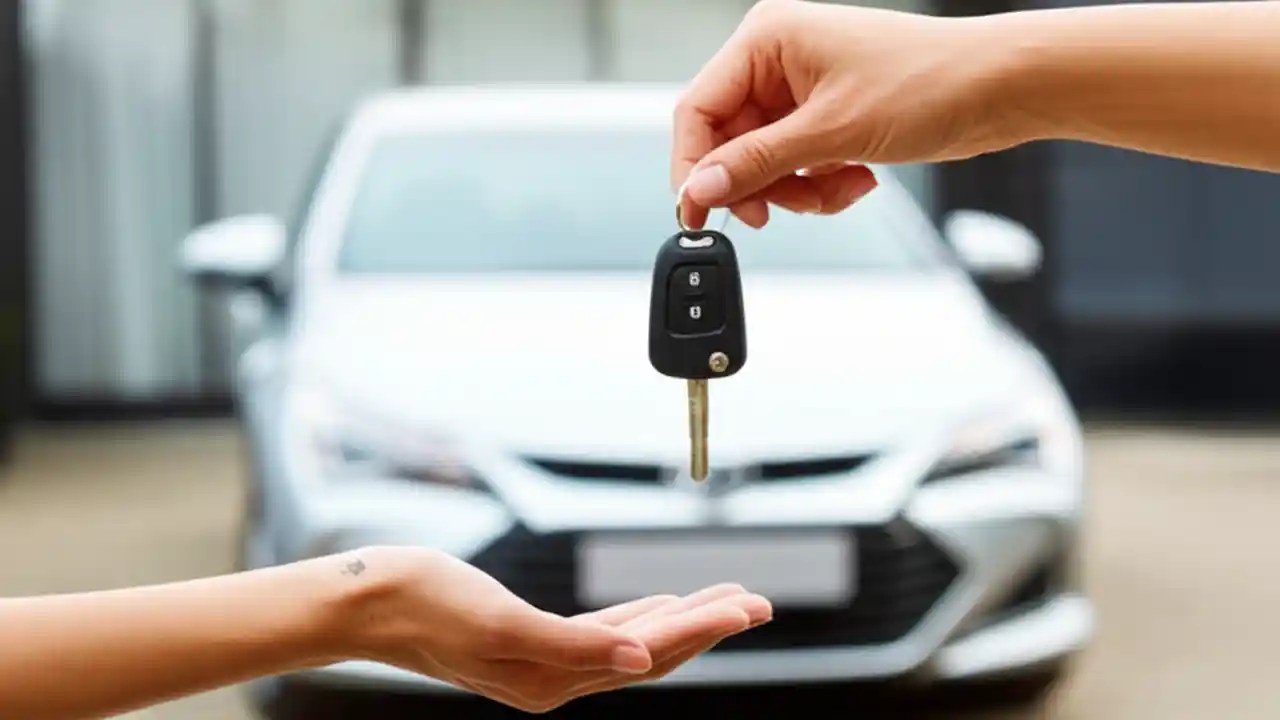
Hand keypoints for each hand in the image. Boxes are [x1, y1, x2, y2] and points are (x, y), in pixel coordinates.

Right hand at [338, 546, 770, 712]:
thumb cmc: (428, 604)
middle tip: (758, 602)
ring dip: (681, 620)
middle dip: (707, 626)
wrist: (370, 601)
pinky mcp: (532, 640)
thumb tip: (639, 663)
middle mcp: (557, 679)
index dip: (702, 628)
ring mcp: (545, 663)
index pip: (650, 654)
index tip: (748, 606)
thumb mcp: (501, 624)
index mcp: (554, 679)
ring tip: (726, 599)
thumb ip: (572, 646)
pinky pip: (603, 634)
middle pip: (653, 653)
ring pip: (634, 642)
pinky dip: (639, 619)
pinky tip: (658, 606)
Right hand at [672, 0, 1017, 228]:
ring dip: (794, 189)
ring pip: (763, 162)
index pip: (699, 108)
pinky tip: (856, 179)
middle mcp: (778, 60)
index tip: (696, 213)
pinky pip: (796, 165)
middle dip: (758, 183)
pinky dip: (819, 184)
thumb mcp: (831, 132)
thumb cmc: (930, 82)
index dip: (693, 166)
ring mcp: (802, 90)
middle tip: (774, 211)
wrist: (999, 89)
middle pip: (729, 141)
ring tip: (835, 189)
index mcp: (768, 39)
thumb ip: (756, 162)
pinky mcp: (826, 116)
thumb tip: (699, 188)